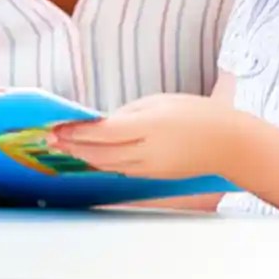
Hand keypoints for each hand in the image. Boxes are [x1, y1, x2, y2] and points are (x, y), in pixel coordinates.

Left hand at [51, 94, 241, 179]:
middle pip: (99, 152)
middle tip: (49, 139)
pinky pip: (120, 170)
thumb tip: (101, 123)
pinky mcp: (153, 177)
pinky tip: (89, 155)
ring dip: (82, 156)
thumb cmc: (198, 115)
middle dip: (72, 146)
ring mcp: (149, 169)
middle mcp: (146, 152)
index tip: (57, 126)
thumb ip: (128, 113)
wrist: (229, 144)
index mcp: (149, 127)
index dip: (76, 131)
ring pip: (106, 165)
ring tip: (62, 147)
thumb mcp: (160, 102)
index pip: (102, 132)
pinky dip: (101, 162)